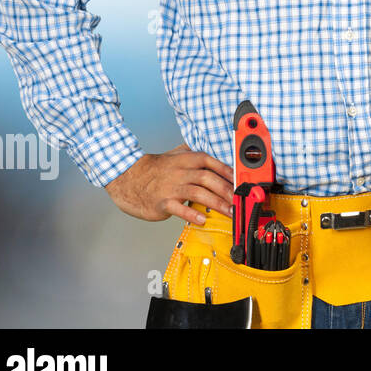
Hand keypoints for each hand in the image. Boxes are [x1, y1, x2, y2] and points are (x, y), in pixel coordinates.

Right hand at [105, 143, 234, 224]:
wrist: (127, 177)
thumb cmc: (156, 168)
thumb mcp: (176, 154)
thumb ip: (196, 153)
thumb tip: (217, 151)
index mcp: (188, 159)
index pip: (214, 163)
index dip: (230, 173)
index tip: (243, 184)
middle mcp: (181, 171)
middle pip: (210, 179)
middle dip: (228, 191)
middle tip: (241, 202)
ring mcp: (171, 187)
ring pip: (198, 193)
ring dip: (217, 204)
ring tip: (230, 213)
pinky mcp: (162, 202)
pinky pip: (178, 208)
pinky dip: (191, 214)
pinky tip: (202, 219)